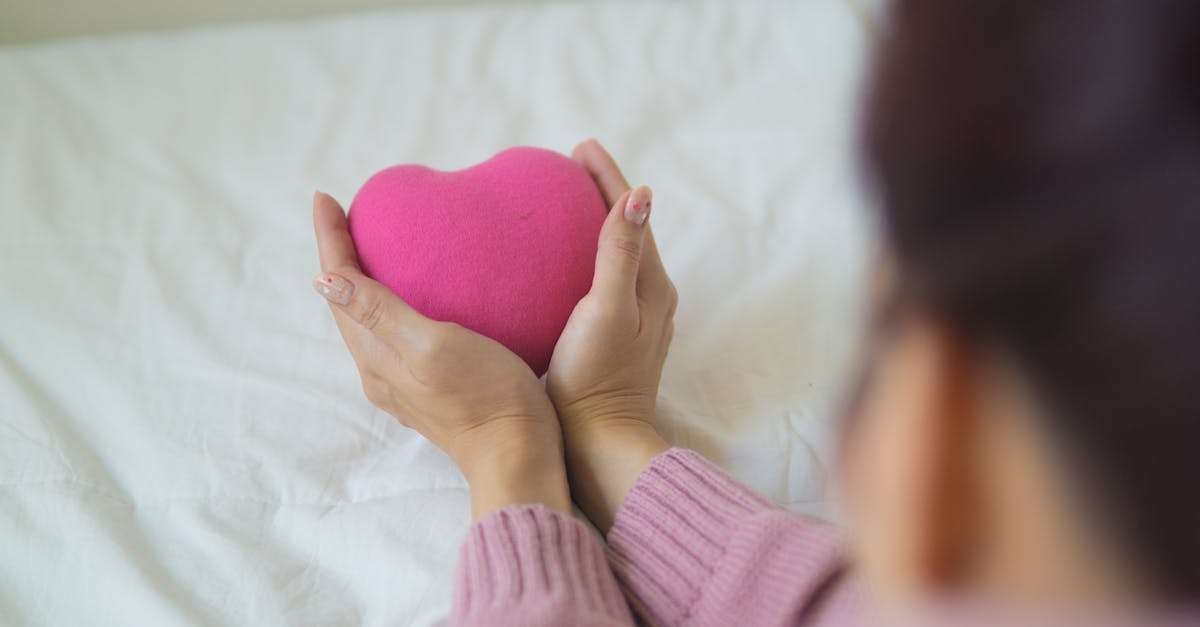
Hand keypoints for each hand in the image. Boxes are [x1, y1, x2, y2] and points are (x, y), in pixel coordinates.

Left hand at [311, 191, 569, 519]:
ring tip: (372, 247)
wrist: (518, 455)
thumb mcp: (431, 345)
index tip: (324, 197)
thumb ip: (379, 312)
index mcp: (376, 354)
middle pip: (347, 302)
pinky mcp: (430, 389)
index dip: (330, 240)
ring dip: (361, 281)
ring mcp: (404, 382)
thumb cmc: (484, 394)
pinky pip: (394, 335)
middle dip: (339, 256)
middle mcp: (380, 369)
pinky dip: (389, 304)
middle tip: (344, 215)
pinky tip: (416, 297)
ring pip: (368, 321)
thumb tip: (323, 279)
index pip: (339, 286)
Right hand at [545, 140, 675, 530]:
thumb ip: (620, 253)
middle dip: (602, 193)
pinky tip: (555, 264)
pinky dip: (583, 257)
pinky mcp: (613, 337)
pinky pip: (601, 280)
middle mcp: (649, 296)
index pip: (632, 213)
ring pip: (615, 254)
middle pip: (627, 228)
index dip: (607, 177)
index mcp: (651, 283)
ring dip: (593, 223)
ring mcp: (633, 318)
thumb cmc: (597, 377)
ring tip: (561, 204)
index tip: (580, 147)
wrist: (598, 441)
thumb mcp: (607, 309)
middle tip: (568, 167)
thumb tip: (640, 195)